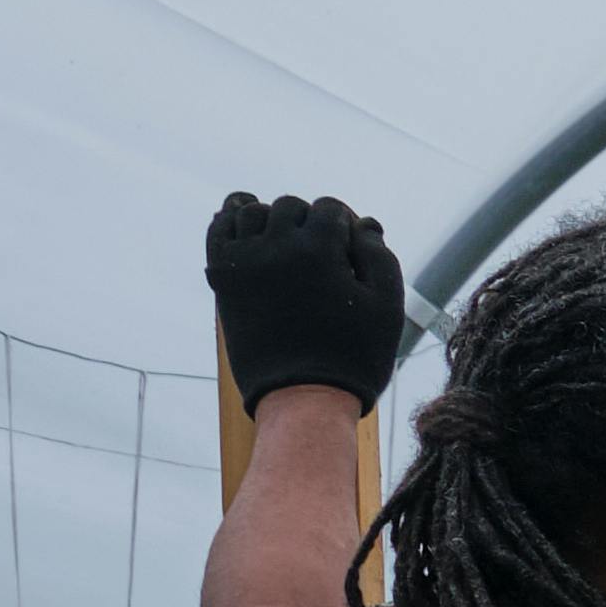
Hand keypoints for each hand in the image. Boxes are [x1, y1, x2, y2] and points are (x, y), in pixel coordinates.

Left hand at [206, 190, 408, 412]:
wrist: (303, 399)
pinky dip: (230, 221)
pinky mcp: (223, 278)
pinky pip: (218, 230)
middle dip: (309, 222)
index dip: (344, 224)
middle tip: (321, 253)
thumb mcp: (387, 307)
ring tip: (285, 241)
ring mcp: (245, 261)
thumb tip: (363, 223)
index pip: (330, 208)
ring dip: (271, 219)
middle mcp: (277, 246)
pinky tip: (245, 228)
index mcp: (320, 249)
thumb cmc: (354, 356)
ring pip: (251, 211)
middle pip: (291, 207)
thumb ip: (379, 256)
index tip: (350, 247)